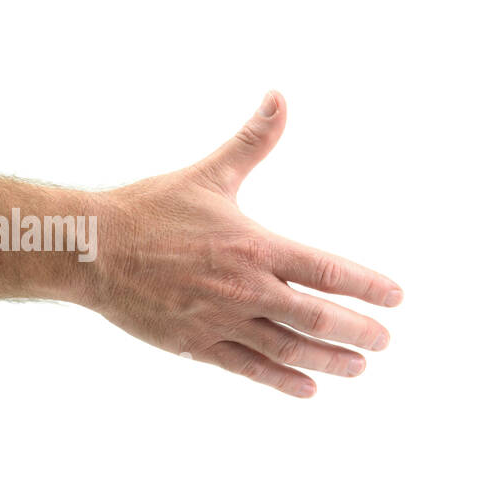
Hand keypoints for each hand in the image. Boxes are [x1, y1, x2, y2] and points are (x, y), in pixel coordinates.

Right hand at [84, 92, 401, 396]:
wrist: (89, 248)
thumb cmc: (149, 209)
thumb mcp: (208, 174)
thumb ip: (253, 142)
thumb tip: (279, 96)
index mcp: (255, 246)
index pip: (327, 271)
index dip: (368, 287)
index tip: (397, 298)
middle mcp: (245, 288)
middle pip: (317, 317)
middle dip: (358, 332)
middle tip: (385, 342)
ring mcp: (221, 320)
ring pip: (288, 349)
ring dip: (328, 361)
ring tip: (359, 369)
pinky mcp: (197, 345)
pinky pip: (249, 368)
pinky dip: (282, 381)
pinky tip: (308, 389)